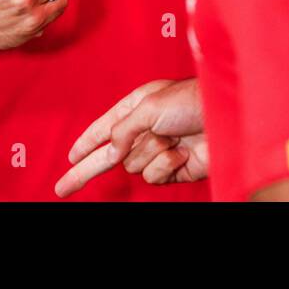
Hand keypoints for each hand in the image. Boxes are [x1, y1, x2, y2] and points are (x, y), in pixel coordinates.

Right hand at [55, 77, 206, 197]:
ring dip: (150, 152)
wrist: (225, 119)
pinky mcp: (173, 168)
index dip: (86, 143)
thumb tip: (110, 153)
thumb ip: (122, 130)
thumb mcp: (149, 106)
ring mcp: (158, 150)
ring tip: (172, 138)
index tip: (71, 156)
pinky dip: (166, 164)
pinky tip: (182, 151)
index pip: (104, 128)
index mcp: (137, 107)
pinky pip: (154, 175)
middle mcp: (145, 129)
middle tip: (62, 187)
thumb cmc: (190, 101)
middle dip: (84, 171)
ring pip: (133, 165)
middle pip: (107, 156)